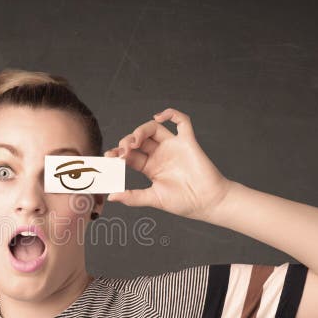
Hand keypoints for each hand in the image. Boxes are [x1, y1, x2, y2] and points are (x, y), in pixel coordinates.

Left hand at [104, 108, 231, 220]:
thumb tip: (111, 197)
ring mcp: (174, 147)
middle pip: (139, 139)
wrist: (208, 203)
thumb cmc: (184, 202)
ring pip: (154, 128)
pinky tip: (160, 116)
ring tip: (134, 141)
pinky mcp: (188, 142)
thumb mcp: (154, 199)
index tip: (110, 157)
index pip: (130, 155)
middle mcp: (160, 154)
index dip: (118, 153)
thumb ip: (133, 197)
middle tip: (123, 152)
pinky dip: (172, 114)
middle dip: (127, 142)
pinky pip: (182, 122)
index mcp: (150, 167)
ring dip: (140, 130)